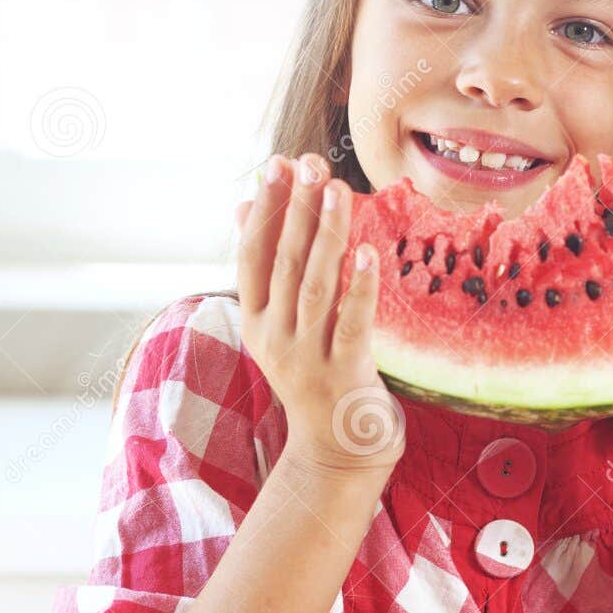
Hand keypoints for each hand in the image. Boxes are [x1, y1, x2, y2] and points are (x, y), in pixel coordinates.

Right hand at [235, 153, 405, 477]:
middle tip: (309, 163)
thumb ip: (266, 266)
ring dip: (326, 236)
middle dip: (297, 210)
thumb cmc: (312, 373)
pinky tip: (367, 251)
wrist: (336, 449)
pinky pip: (352, 323)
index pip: (254, 256)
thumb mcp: (278, 322)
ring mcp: (307, 358)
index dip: (266, 209)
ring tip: (337, 191)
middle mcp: (274, 338)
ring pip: (316, 287)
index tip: (278, 164)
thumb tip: (244, 204)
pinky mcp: (344, 375)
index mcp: (255, 321)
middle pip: (284, 264)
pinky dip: (359, 287)